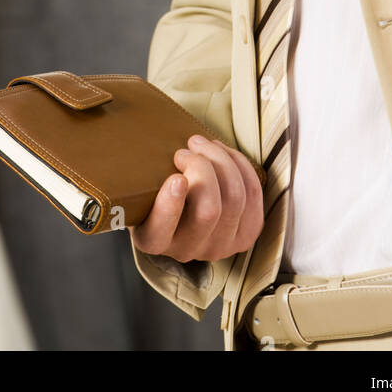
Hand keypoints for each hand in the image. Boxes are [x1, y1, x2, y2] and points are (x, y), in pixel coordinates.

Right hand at [130, 135, 262, 263]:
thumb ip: (139, 172)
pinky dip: (240, 165)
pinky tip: (223, 152)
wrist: (180, 206)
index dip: (171, 206)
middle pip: (209, 211)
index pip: (161, 230)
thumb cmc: (154, 187)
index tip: (176, 178)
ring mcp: (220, 246)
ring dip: (221, 160)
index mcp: (153, 240)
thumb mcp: (139, 185)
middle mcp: (187, 250)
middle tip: (186, 150)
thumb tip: (141, 141)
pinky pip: (252, 194)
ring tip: (203, 144)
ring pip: (235, 199)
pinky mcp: (245, 234)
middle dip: (202, 168)